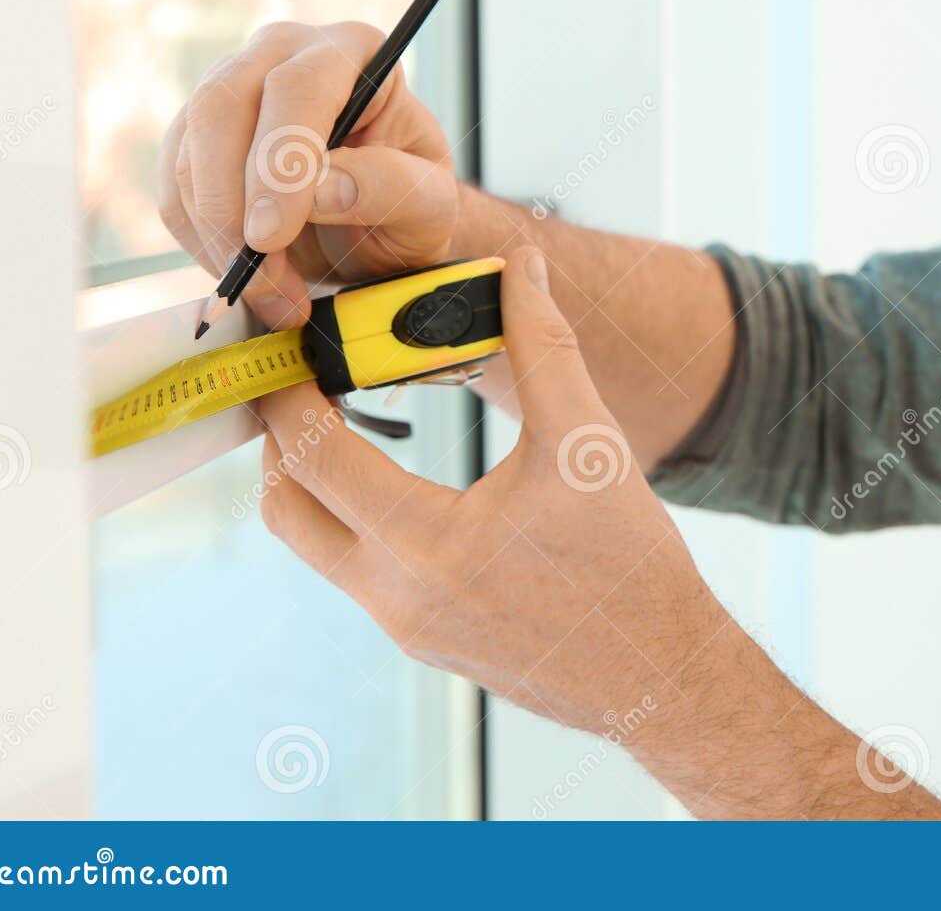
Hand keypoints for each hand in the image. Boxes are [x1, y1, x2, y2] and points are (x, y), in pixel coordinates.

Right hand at [158, 21, 460, 329]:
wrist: (383, 223)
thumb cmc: (412, 201)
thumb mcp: (429, 202)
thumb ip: (387, 186)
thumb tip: (317, 190)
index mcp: (352, 51)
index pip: (298, 89)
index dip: (277, 164)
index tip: (270, 236)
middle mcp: (283, 54)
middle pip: (221, 109)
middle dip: (231, 207)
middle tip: (262, 280)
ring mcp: (232, 89)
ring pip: (187, 154)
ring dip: (219, 238)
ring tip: (277, 295)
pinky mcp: (196, 138)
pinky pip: (175, 190)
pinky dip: (201, 243)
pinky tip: (249, 277)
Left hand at [254, 247, 733, 733]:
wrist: (663, 671)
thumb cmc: (633, 563)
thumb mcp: (588, 441)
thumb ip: (543, 346)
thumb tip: (518, 269)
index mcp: (429, 545)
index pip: (317, 457)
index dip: (292, 392)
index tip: (291, 347)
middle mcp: (398, 597)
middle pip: (287, 510)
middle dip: (278, 440)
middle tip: (294, 382)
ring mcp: (406, 628)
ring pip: (316, 548)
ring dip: (311, 483)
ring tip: (337, 420)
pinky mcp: (425, 641)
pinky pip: (357, 574)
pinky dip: (354, 519)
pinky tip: (393, 482)